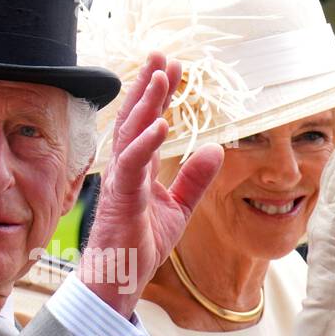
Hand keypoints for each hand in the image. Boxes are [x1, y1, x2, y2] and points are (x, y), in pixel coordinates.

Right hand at [83, 53, 222, 318]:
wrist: (119, 279)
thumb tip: (215, 149)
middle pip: (136, 118)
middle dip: (149, 86)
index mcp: (136, 168)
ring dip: (146, 104)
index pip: (148, 123)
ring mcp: (120, 181)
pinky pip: (133, 164)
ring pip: (131, 133)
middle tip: (163, 56)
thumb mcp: (179, 208)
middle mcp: (124, 168)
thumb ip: (195, 179)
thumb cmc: (140, 245)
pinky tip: (162, 124)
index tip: (174, 68)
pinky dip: (146, 143)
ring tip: (160, 77)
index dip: (160, 95)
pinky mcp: (121, 198)